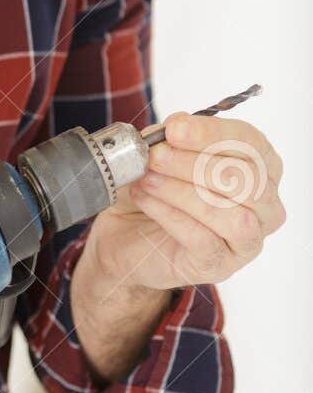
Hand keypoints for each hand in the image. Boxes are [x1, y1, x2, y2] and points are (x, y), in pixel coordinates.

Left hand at [85, 109, 285, 294]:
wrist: (125, 237)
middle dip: (196, 163)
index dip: (212, 133)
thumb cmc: (154, 191)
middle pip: (248, 180)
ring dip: (183, 192)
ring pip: (233, 216)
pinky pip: (203, 240)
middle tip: (155, 155)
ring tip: (147, 179)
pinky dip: (170, 215)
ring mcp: (247, 241)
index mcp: (260, 168)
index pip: (251, 144)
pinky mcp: (221, 265)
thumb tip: (175, 126)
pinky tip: (146, 200)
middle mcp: (265, 206)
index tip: (174, 128)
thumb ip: (170, 139)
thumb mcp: (158, 156)